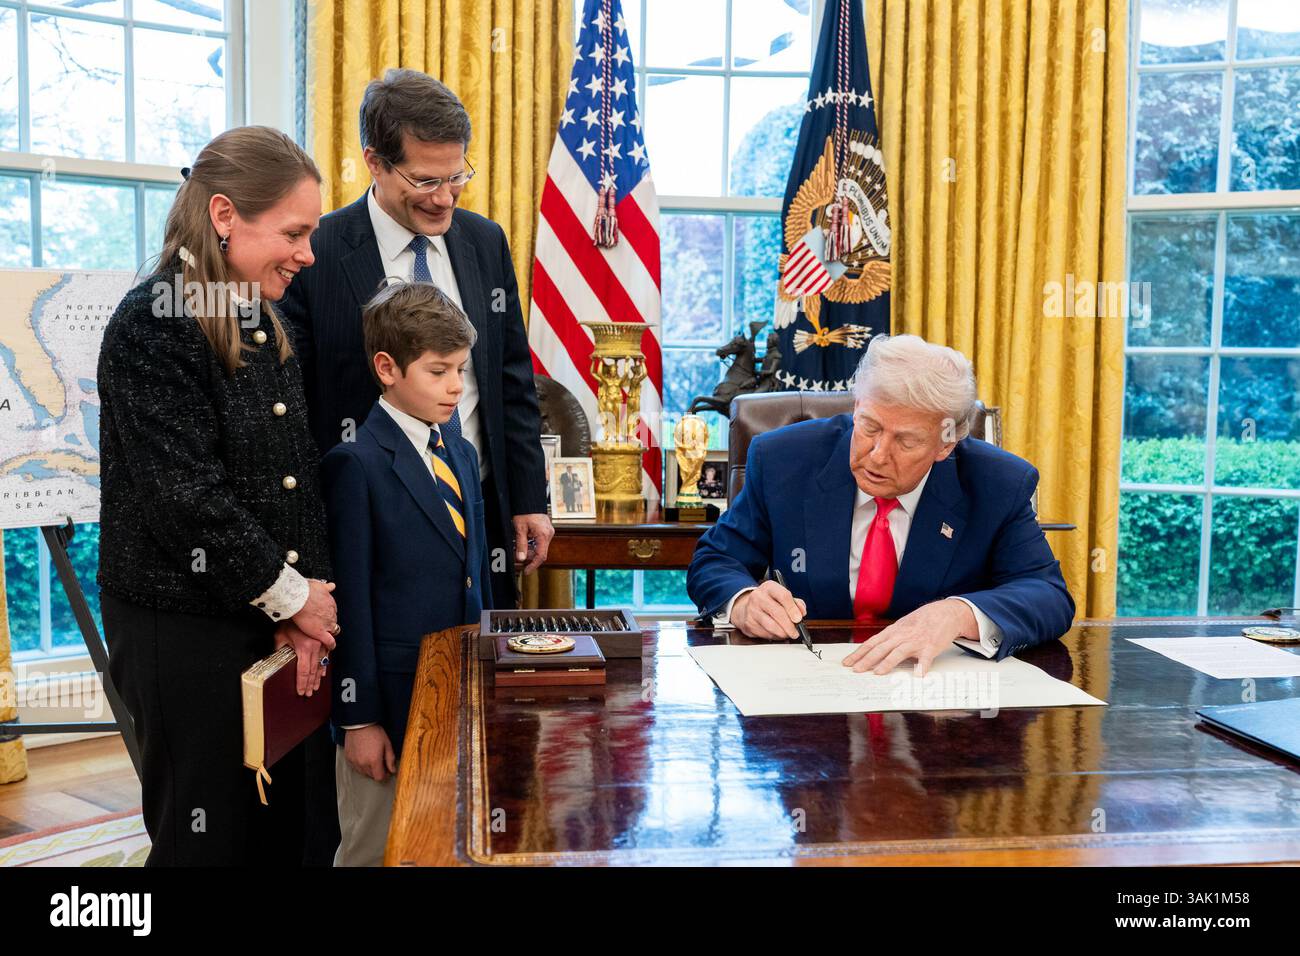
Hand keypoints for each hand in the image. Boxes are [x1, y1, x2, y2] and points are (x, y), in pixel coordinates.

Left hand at [274, 620, 327, 695]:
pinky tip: (323, 672)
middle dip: (311, 683)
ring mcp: (321, 644)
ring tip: (316, 686)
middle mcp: (315, 647)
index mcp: (304, 648)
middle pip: (313, 670)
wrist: (303, 605)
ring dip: (318, 677)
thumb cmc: (291, 619)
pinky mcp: (323, 640)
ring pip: (320, 665)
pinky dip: (324, 666)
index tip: (301, 691)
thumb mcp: (280, 635)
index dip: (302, 682)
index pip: (303, 670)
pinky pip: (325, 656)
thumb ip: (279, 648)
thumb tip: (275, 658)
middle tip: (309, 693)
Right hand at [291, 578, 337, 647]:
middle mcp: (331, 613)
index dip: (328, 615)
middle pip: (333, 621)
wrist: (300, 597)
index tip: (325, 617)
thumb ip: (326, 587)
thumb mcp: (319, 585)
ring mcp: (327, 624)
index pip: (332, 612)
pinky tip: (330, 647)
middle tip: (324, 627)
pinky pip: (329, 641)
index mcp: (330, 603)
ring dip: (329, 633)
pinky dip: (330, 645)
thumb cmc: (306, 590)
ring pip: (332, 630)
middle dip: (329, 624)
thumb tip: (331, 585)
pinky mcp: (320, 632)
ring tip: (326, 637)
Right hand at [344, 725, 395, 781]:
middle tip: (380, 762)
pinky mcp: (349, 758)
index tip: (386, 770)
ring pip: (363, 773)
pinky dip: (360, 765)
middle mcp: (363, 764)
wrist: (360, 724)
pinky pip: (355, 767)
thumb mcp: (387, 744)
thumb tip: (393, 770)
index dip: (384, 775)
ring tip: (371, 758)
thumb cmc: (374, 732)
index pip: (379, 778)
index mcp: (374, 761)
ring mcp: (354, 762)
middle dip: (377, 771)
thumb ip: (390, 759)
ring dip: (368, 769)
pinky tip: (364, 756)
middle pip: (371, 776)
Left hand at [513, 513, 553, 572]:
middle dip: (529, 556)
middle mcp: (548, 534)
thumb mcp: (519, 529)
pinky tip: (523, 541)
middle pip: (540, 552)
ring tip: (518, 547)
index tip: (526, 571)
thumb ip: (521, 545)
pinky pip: (540, 542)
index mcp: (543, 535)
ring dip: (529, 550)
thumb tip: (521, 559)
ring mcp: (548, 532)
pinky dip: (532, 544)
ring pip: (539, 547)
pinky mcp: (546, 530)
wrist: (529, 500)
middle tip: (517, 556)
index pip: (540, 556)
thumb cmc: (524, 512)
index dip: (533, 565)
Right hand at [731, 581, 807, 639]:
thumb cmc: (770, 602)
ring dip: (783, 633)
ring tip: (788, 634)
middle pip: (777, 612)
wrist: (748, 607)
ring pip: (770, 625)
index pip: (783, 596)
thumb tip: (802, 612)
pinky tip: (777, 633)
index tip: (799, 619)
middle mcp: (758, 597)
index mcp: (769, 587)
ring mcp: (752, 610)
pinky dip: (774, 636)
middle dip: (789, 625)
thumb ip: (795, 603)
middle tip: (796, 632)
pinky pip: (765, 633)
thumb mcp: (782, 596)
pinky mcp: (749, 623)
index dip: (792, 609)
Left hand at [841, 598, 976, 676]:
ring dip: (887, 663)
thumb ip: (889, 638)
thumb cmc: (921, 621)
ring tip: (878, 673)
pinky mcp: (930, 646)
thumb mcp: (901, 627)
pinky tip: (918, 675)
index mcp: (892, 632)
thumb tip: (872, 651)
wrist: (944, 612)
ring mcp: (915, 641)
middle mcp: (901, 636)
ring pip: (898, 652)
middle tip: (856, 670)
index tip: (847, 663)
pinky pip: (925, 659)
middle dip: (867, 660)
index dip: (858, 653)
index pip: (871, 643)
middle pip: (880, 648)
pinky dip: (921, 667)